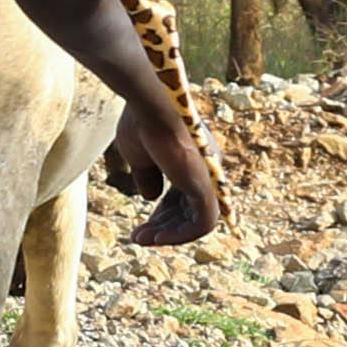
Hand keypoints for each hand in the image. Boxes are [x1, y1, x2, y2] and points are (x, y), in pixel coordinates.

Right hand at [103, 109, 222, 250]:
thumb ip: (148, 177)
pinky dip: (182, 235)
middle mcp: (204, 171)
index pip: (182, 197)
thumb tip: (151, 198)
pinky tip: (157, 238)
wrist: (149, 105)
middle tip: (138, 238)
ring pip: (197, 222)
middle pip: (188, 210)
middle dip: (163, 227)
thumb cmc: (142, 123)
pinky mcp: (207, 187)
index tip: (141, 224)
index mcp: (192, 161)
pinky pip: (203, 224)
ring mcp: (208, 179)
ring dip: (170, 235)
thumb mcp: (141, 156)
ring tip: (143, 240)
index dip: (162, 214)